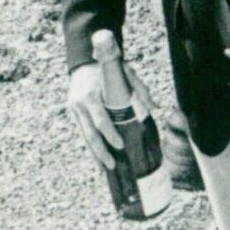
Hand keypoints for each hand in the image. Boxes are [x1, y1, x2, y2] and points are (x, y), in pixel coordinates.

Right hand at [67, 32, 154, 170]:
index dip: (110, 134)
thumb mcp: (124, 72)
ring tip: (104, 169)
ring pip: (84, 136)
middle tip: (112, 165)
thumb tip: (155, 107)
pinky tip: (97, 157)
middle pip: (90, 134)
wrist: (84, 61)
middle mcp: (80, 104)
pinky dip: (89, 146)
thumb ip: (139, 89)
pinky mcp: (73, 113)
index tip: (120, 145)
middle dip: (101, 151)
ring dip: (94, 154)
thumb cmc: (108, 67)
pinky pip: (82, 133)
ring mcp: (74, 110)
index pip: (101, 120)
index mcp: (92, 95)